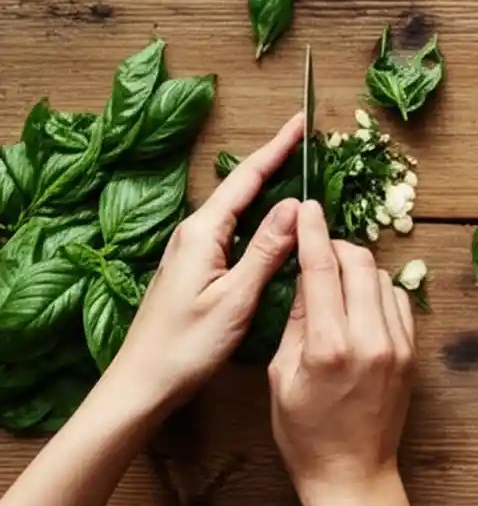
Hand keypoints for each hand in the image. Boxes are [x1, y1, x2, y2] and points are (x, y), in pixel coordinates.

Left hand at [106, 116, 303, 409]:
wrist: (142, 383)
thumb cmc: (186, 346)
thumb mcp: (236, 297)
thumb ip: (266, 249)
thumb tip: (296, 206)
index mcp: (202, 232)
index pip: (247, 178)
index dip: (277, 149)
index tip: (300, 122)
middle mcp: (193, 234)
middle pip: (242, 187)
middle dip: (276, 162)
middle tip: (308, 143)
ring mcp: (192, 251)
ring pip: (239, 210)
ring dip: (269, 191)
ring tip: (299, 174)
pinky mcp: (195, 269)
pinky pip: (234, 231)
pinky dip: (260, 219)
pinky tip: (276, 225)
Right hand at [269, 201, 415, 500]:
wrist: (352, 474)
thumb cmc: (305, 434)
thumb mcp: (282, 375)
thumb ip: (295, 320)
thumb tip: (303, 276)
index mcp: (328, 345)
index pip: (321, 269)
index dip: (312, 232)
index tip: (307, 207)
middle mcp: (370, 339)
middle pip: (359, 263)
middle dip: (336, 245)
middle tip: (317, 246)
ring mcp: (398, 345)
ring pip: (382, 279)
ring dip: (358, 269)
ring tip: (335, 280)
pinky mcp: (412, 354)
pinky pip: (398, 303)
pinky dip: (378, 292)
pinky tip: (359, 304)